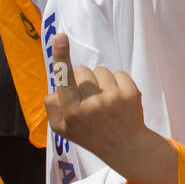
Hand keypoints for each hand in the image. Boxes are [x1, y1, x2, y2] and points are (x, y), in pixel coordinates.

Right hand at [44, 33, 177, 183]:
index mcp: (73, 113)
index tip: (61, 36)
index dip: (61, 56)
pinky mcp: (131, 95)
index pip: (65, 80)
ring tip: (105, 101)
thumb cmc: (90, 134)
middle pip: (83, 71)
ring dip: (101, 81)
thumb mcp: (63, 128)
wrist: (126, 147)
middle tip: (91, 101)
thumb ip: (52, 107)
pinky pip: (119, 73)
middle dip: (85, 80)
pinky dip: (118, 83)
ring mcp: (114, 100)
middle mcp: (93, 106)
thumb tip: (55, 88)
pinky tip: (119, 100)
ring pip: (101, 70)